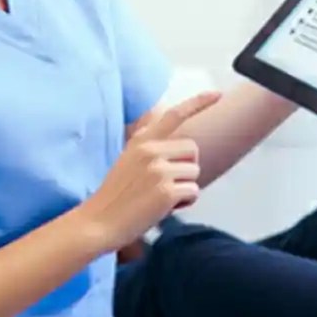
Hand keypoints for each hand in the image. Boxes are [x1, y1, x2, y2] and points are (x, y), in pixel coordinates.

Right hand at [77, 92, 220, 252]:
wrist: (98, 223)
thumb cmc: (116, 195)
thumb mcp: (128, 159)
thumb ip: (149, 145)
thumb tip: (169, 132)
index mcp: (142, 141)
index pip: (174, 115)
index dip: (198, 103)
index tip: (218, 94)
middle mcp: (151, 150)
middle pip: (193, 150)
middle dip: (186, 168)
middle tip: (165, 184)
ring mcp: (159, 170)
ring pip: (194, 172)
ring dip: (184, 187)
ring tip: (159, 198)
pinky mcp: (166, 191)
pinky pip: (193, 192)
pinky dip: (184, 203)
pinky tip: (164, 209)